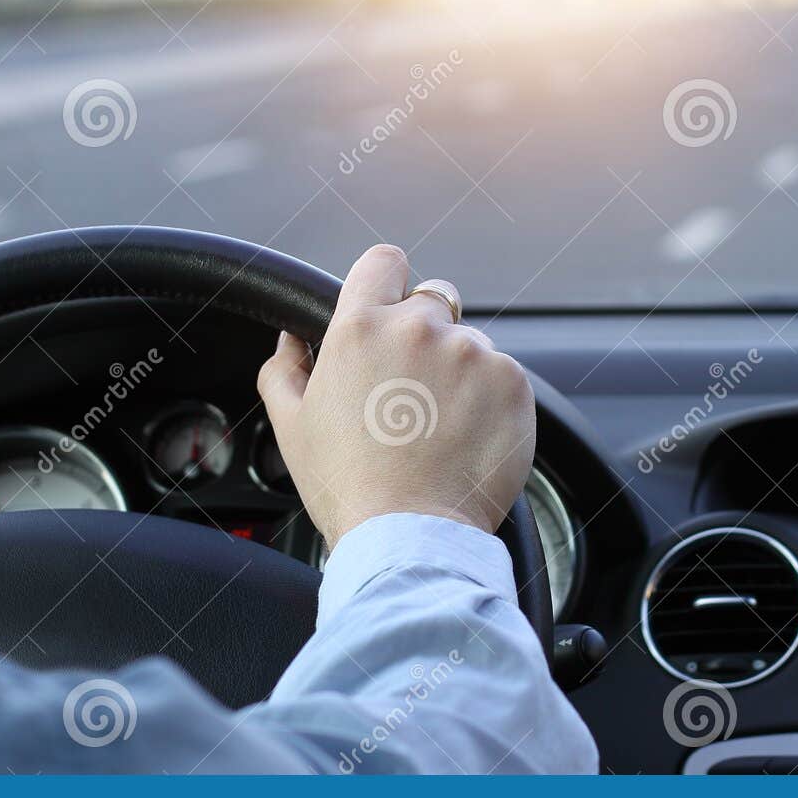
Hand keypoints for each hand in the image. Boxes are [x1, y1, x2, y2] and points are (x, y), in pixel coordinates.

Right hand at [257, 244, 535, 551]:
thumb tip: (291, 339)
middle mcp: (419, 327)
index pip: (384, 261)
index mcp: (360, 327)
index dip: (387, 282)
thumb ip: (285, 368)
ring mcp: (471, 352)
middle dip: (424, 336)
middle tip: (412, 392)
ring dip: (459, 372)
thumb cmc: (346, 486)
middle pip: (433, 301)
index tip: (389, 309)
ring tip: (439, 429)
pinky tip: (467, 439)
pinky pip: (502, 376)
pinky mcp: (512, 382)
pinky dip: (490, 400)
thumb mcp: (292, 425)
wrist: (410, 536)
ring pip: (469, 344)